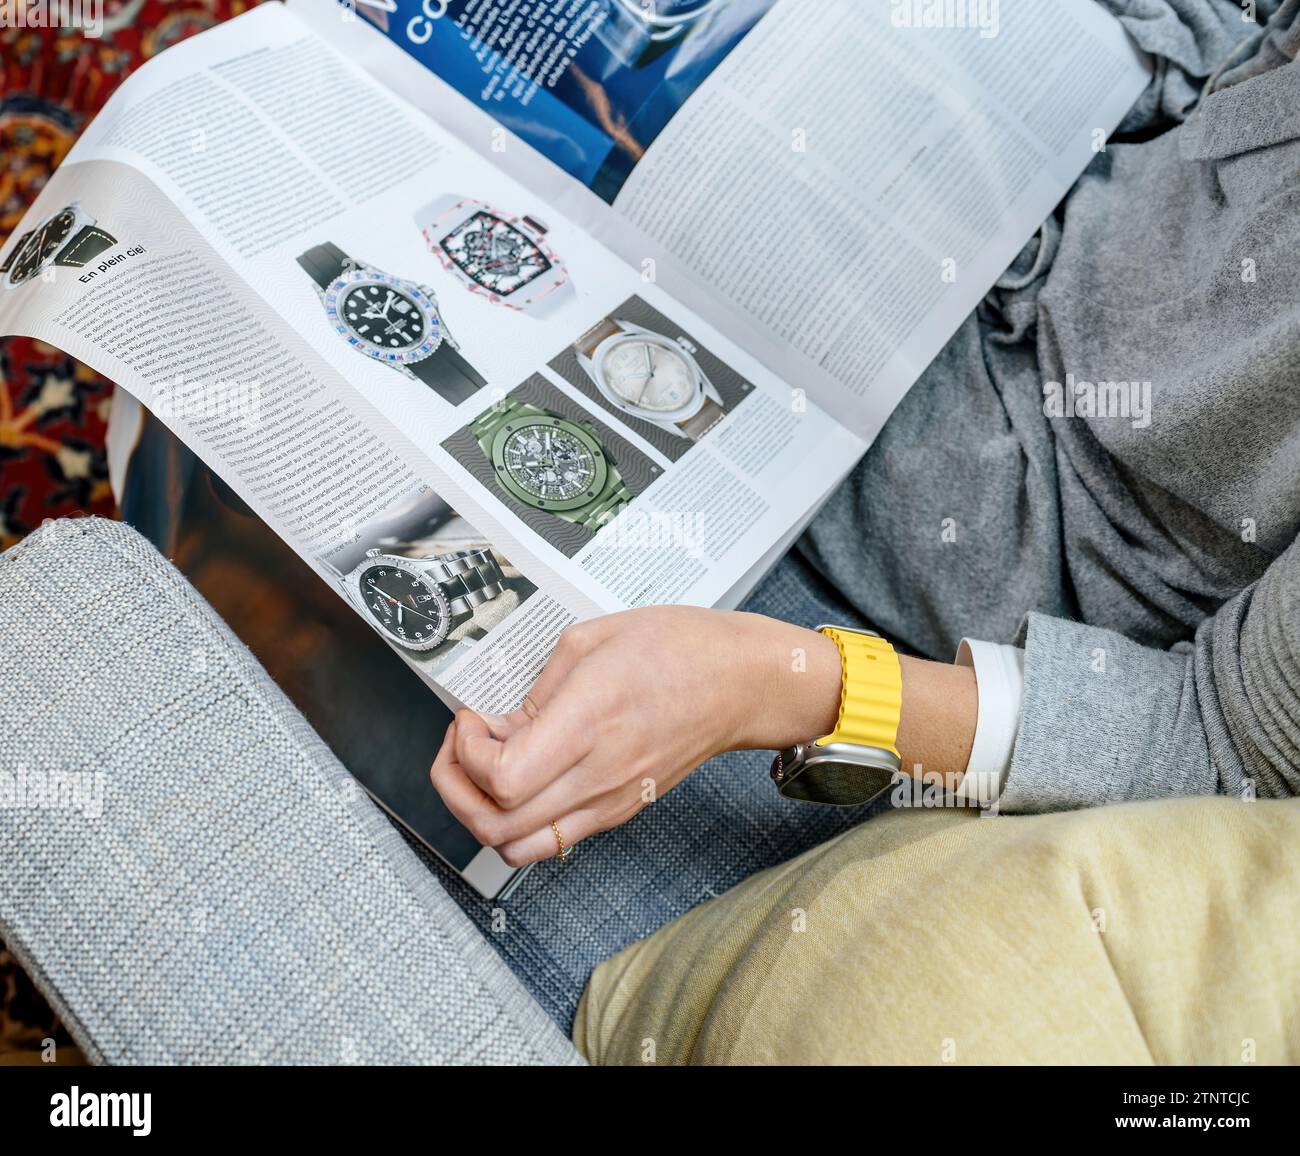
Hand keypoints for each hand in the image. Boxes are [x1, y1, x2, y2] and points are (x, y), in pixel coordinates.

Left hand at [429, 607, 842, 865]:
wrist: (743, 683)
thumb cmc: (682, 649)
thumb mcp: (593, 639)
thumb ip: (538, 687)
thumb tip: (501, 724)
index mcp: (588, 721)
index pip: (501, 779)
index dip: (465, 754)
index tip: (470, 719)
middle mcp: (597, 773)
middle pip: (496, 825)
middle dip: (455, 787)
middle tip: (461, 746)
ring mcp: (610, 800)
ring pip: (517, 848)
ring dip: (483, 814)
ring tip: (487, 770)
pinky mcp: (619, 811)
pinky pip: (552, 840)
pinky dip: (520, 819)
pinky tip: (527, 774)